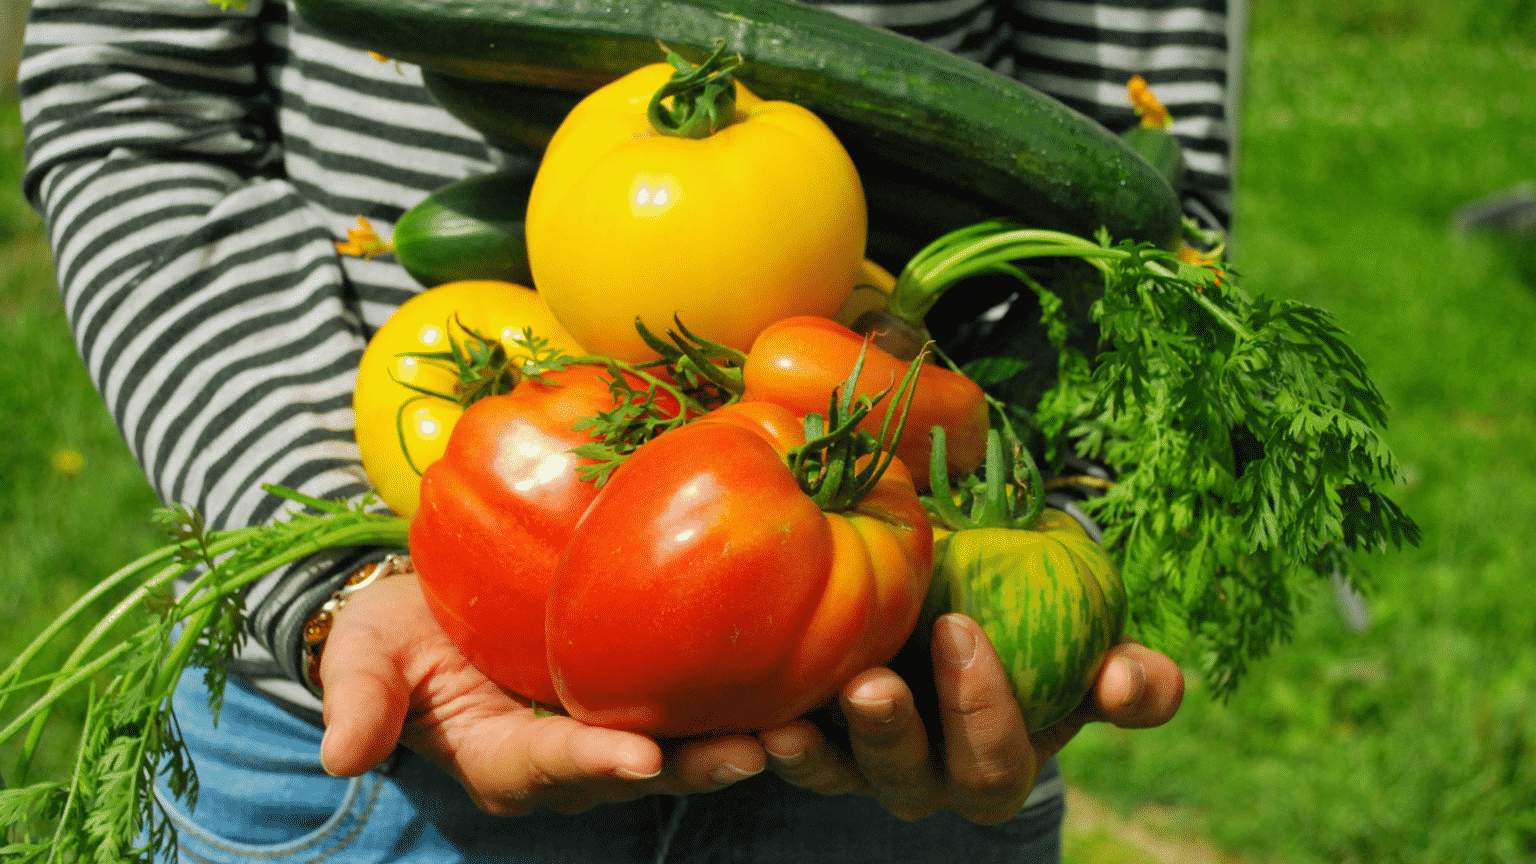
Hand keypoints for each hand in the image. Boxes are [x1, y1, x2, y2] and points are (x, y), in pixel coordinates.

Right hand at [317, 570, 767, 815]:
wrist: (439, 602)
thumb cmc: (401, 631)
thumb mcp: (368, 655)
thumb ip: (361, 698)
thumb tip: (339, 757)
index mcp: (505, 758)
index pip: (550, 768)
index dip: (592, 765)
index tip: (638, 761)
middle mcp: (572, 759)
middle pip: (641, 773)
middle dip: (697, 768)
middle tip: (756, 752)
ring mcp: (614, 728)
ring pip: (686, 745)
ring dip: (741, 739)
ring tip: (800, 723)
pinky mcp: (647, 692)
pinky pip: (699, 700)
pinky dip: (747, 694)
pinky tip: (804, 669)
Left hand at [757, 613, 1182, 824]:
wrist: (958, 595)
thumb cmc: (1034, 619)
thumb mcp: (1089, 641)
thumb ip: (1130, 675)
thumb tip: (1126, 683)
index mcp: (997, 760)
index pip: (996, 762)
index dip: (983, 711)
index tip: (961, 629)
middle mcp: (925, 776)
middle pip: (910, 782)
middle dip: (892, 737)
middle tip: (873, 685)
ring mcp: (858, 760)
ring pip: (837, 776)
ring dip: (814, 756)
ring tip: (789, 725)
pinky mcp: (805, 734)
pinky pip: (782, 747)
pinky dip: (762, 735)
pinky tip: (742, 715)